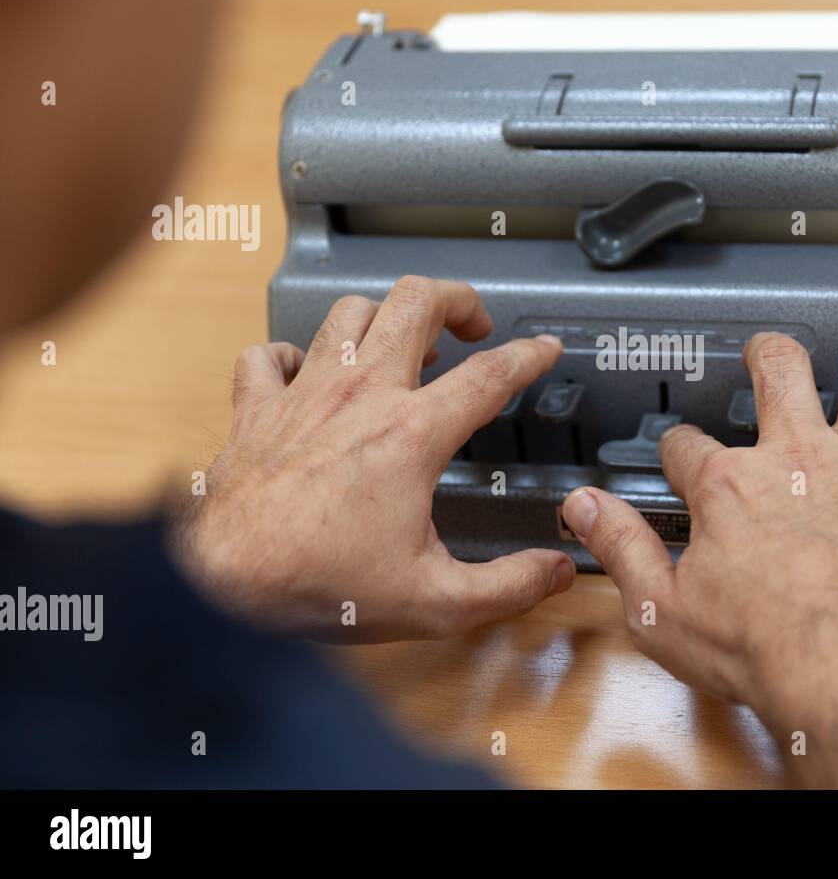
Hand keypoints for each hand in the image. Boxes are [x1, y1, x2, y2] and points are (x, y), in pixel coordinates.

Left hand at [174, 276, 574, 641]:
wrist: (221, 586)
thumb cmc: (318, 585)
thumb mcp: (436, 601)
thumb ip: (508, 585)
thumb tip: (553, 572)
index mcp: (411, 435)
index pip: (490, 374)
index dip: (529, 355)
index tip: (543, 348)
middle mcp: (359, 397)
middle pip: (416, 302)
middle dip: (456, 299)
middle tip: (471, 323)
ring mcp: (304, 395)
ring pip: (349, 311)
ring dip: (383, 316)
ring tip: (400, 338)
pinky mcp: (256, 409)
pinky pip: (268, 354)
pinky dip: (291, 355)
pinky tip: (304, 372)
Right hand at [561, 295, 837, 786]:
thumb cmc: (760, 648)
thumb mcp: (659, 607)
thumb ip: (620, 546)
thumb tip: (584, 508)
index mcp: (731, 486)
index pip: (688, 447)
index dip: (676, 450)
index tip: (676, 459)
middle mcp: (797, 458)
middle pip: (780, 376)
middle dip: (769, 354)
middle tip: (767, 349)